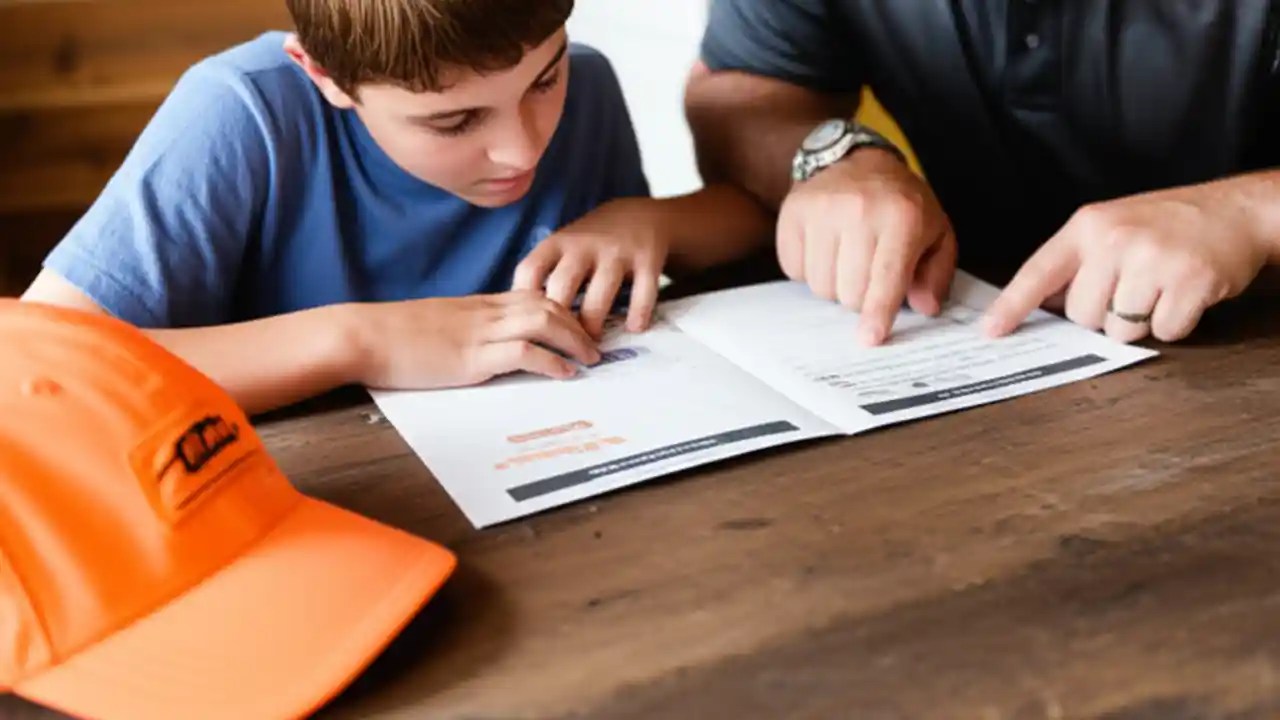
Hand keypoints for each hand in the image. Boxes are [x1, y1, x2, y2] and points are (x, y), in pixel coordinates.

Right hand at [349, 292, 600, 388]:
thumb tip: (481, 346)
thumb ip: (464, 330)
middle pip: (547, 303)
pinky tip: (564, 374)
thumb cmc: (391, 336)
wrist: (360, 335)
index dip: (562, 309)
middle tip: (596, 343)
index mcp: (477, 304)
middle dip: (579, 322)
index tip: (581, 326)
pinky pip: (522, 352)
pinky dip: (550, 362)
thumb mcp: (436, 327)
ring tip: (591, 358)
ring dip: (574, 340)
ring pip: (543, 321)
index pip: (532, 295)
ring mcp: (479, 333)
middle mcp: (484, 312)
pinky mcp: (471, 358)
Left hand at [513, 198, 668, 337]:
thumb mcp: (562, 247)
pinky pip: (643, 291)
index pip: (529, 271)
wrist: (639, 216)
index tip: (525, 329)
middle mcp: (584, 246)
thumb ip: (542, 276)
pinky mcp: (647, 260)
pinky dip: (638, 313)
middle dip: (559, 322)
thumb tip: (516, 318)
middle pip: (562, 286)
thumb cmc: (591, 243)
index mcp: (557, 244)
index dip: (522, 302)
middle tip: (560, 348)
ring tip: (591, 346)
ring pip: (600, 293)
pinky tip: (633, 328)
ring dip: (594, 323)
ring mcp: (616, 252)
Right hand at [778, 148, 956, 344]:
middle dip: (860, 297)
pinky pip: (794, 269)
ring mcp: (822, 210)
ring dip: (834, 285)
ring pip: (821, 285)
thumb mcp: (935, 232)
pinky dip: (808, 269)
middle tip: (868, 274)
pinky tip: (824, 248)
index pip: (886, 278)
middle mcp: (859, 211)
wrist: (855, 160)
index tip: (870, 338)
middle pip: (850, 292)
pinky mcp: (793, 213)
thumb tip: (925, 308)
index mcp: (903, 218)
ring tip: (846, 259)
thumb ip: (936, 273)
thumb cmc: (899, 204)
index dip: (878, 313)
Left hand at [983, 180, 1272, 342]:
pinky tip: (1183, 294)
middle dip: (1103, 314)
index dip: (1012, 306)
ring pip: (1120, 329)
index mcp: (1088, 226)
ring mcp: (1153, 259)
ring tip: (1158, 289)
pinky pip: (1163, 332)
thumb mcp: (1112, 228)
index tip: (991, 331)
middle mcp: (1115, 239)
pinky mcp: (1189, 281)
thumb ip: (1077, 264)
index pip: (1038, 271)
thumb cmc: (1167, 225)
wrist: (1235, 210)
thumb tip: (1042, 308)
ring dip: (1140, 321)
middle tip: (1132, 286)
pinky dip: (1174, 323)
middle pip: (1081, 315)